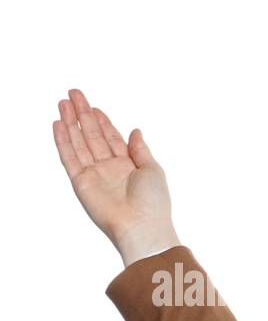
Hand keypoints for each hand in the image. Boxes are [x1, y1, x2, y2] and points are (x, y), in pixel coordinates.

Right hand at [52, 88, 178, 263]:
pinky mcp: (82, 183)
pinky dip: (64, 141)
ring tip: (63, 103)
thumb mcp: (153, 170)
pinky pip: (70, 158)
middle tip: (73, 94)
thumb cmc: (154, 202)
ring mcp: (95, 175)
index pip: (111, 138)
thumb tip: (135, 131)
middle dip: (83, 115)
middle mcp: (110, 168)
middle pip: (93, 136)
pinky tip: (59, 124)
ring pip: (79, 143)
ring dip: (71, 123)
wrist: (142, 227)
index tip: (94, 106)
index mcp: (129, 165)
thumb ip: (140, 150)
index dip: (102, 122)